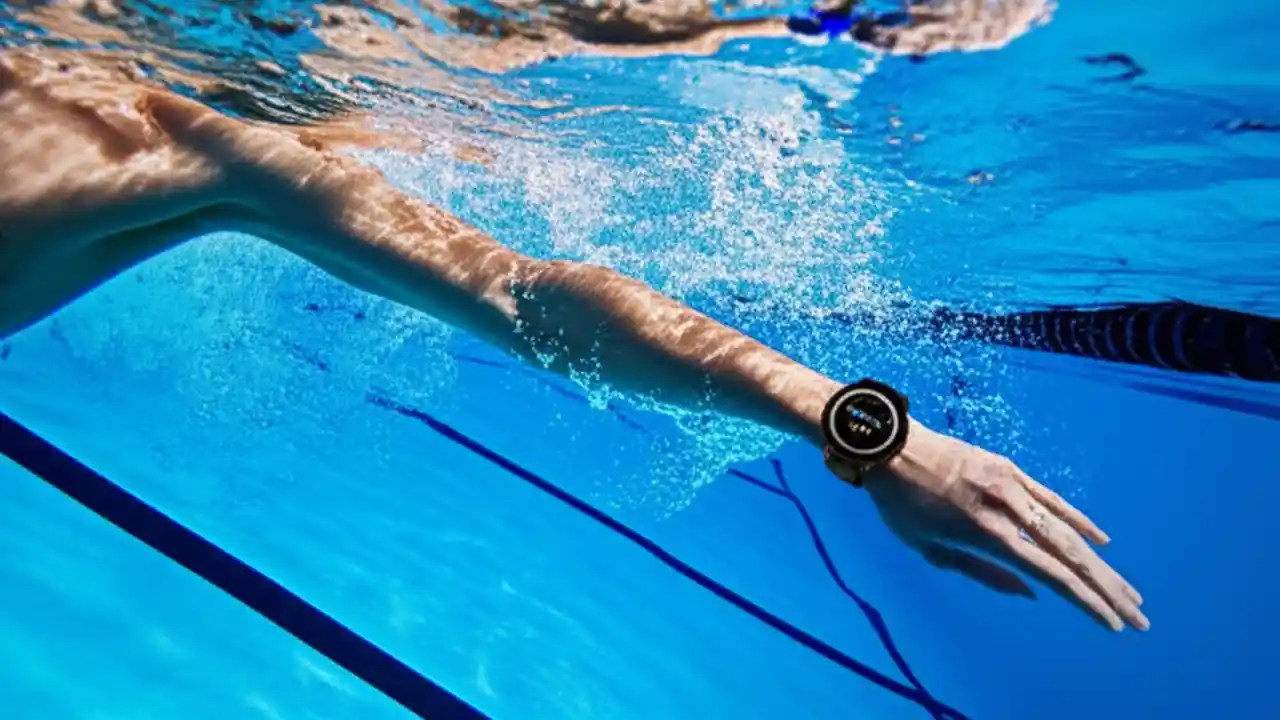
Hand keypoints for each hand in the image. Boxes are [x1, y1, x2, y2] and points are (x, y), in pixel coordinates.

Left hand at [825, 420, 1148, 631]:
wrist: (889, 447)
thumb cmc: (901, 504)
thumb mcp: (929, 548)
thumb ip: (983, 573)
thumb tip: (1032, 593)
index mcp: (986, 532)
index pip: (1050, 574)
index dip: (1085, 601)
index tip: (1113, 624)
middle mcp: (1006, 508)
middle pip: (1069, 555)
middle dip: (1106, 588)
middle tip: (1139, 616)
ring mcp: (1011, 485)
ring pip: (1067, 529)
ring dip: (1100, 563)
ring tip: (1127, 589)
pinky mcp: (1009, 469)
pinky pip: (1051, 499)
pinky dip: (1078, 521)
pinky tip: (1102, 543)